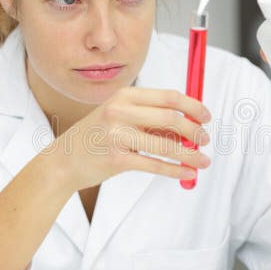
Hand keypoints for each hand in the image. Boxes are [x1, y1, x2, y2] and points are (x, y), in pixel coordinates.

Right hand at [54, 87, 211, 189]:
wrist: (64, 161)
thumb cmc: (97, 137)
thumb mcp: (119, 117)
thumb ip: (150, 118)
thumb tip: (188, 126)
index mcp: (125, 96)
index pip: (168, 97)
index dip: (193, 106)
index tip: (206, 117)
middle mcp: (120, 112)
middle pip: (171, 118)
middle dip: (194, 131)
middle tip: (205, 141)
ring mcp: (117, 135)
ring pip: (166, 144)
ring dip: (190, 154)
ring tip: (203, 161)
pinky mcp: (117, 160)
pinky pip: (154, 164)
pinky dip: (175, 170)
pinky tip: (187, 173)